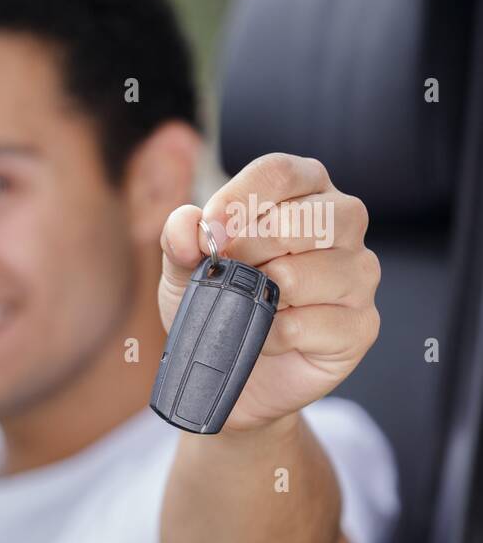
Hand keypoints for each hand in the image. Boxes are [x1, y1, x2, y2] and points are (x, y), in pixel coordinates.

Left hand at [158, 153, 379, 431]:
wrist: (232, 370)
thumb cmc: (218, 303)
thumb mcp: (185, 268)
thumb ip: (181, 239)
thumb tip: (189, 226)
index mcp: (304, 191)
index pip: (281, 172)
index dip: (240, 197)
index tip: (211, 227)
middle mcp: (343, 225)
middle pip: (309, 216)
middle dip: (252, 244)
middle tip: (226, 269)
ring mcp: (359, 274)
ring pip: (310, 272)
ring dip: (261, 293)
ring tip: (245, 305)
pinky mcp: (361, 325)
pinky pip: (311, 323)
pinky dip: (272, 334)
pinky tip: (262, 337)